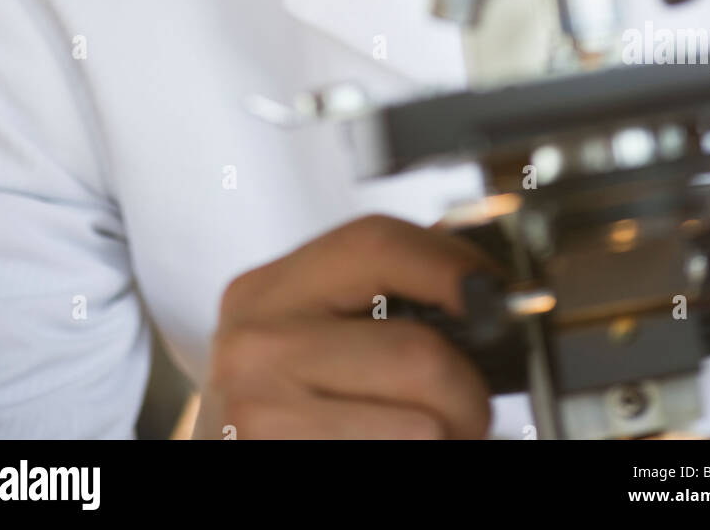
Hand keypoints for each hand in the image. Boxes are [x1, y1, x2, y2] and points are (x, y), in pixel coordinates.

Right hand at [193, 214, 494, 439]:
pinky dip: (423, 459)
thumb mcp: (303, 332)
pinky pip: (399, 460)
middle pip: (418, 353)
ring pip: (423, 427)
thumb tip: (482, 283)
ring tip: (430, 434)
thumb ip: (376, 296)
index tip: (497, 294)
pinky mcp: (274, 459)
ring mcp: (261, 413)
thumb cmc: (274, 403)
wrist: (212, 464)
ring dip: (450, 438)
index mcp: (269, 291)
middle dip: (469, 392)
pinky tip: (394, 447)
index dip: (455, 266)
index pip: (379, 244)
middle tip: (469, 408)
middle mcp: (256, 344)